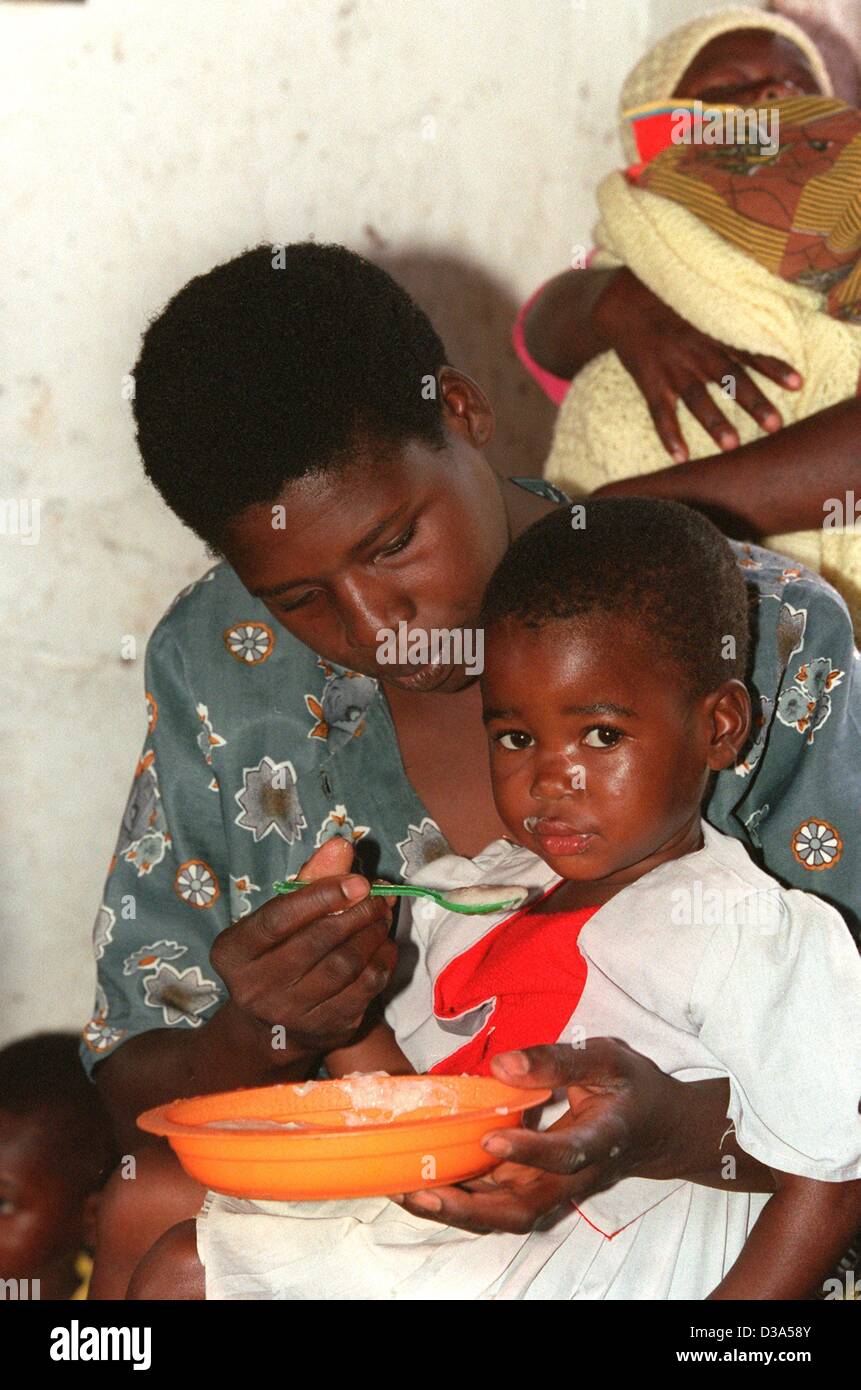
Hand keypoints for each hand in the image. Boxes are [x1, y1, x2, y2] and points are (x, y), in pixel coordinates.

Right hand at [210, 838, 396, 1065]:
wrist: (272, 1025)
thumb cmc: (277, 951)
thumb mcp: (281, 914)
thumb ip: (310, 878)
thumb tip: (341, 845)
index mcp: (233, 952)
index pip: (279, 919)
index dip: (322, 896)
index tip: (358, 881)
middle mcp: (254, 988)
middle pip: (318, 942)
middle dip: (357, 913)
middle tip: (380, 896)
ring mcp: (289, 1014)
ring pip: (344, 966)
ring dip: (372, 934)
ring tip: (382, 915)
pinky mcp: (324, 1030)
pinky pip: (363, 990)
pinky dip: (381, 962)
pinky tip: (383, 944)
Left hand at [396, 1039, 688, 1232]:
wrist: (657, 1129)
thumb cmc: (631, 1087)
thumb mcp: (607, 1058)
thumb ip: (559, 1060)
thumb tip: (502, 1064)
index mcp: (602, 1137)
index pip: (567, 1154)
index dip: (531, 1152)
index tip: (491, 1140)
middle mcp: (576, 1176)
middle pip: (526, 1208)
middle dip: (473, 1207)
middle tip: (424, 1191)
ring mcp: (555, 1188)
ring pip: (507, 1215)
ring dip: (459, 1211)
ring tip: (410, 1194)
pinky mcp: (539, 1189)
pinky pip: (500, 1204)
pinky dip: (463, 1201)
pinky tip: (425, 1186)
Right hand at [592, 268, 801, 461]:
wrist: (619, 300)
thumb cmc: (667, 297)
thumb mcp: (702, 297)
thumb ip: (729, 310)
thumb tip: (764, 309)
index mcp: (713, 331)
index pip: (750, 351)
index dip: (774, 367)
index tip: (797, 383)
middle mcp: (696, 351)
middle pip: (730, 379)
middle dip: (753, 402)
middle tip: (775, 425)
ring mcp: (671, 368)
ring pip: (697, 399)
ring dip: (714, 422)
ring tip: (732, 445)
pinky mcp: (648, 381)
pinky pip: (658, 411)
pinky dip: (668, 434)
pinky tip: (680, 456)